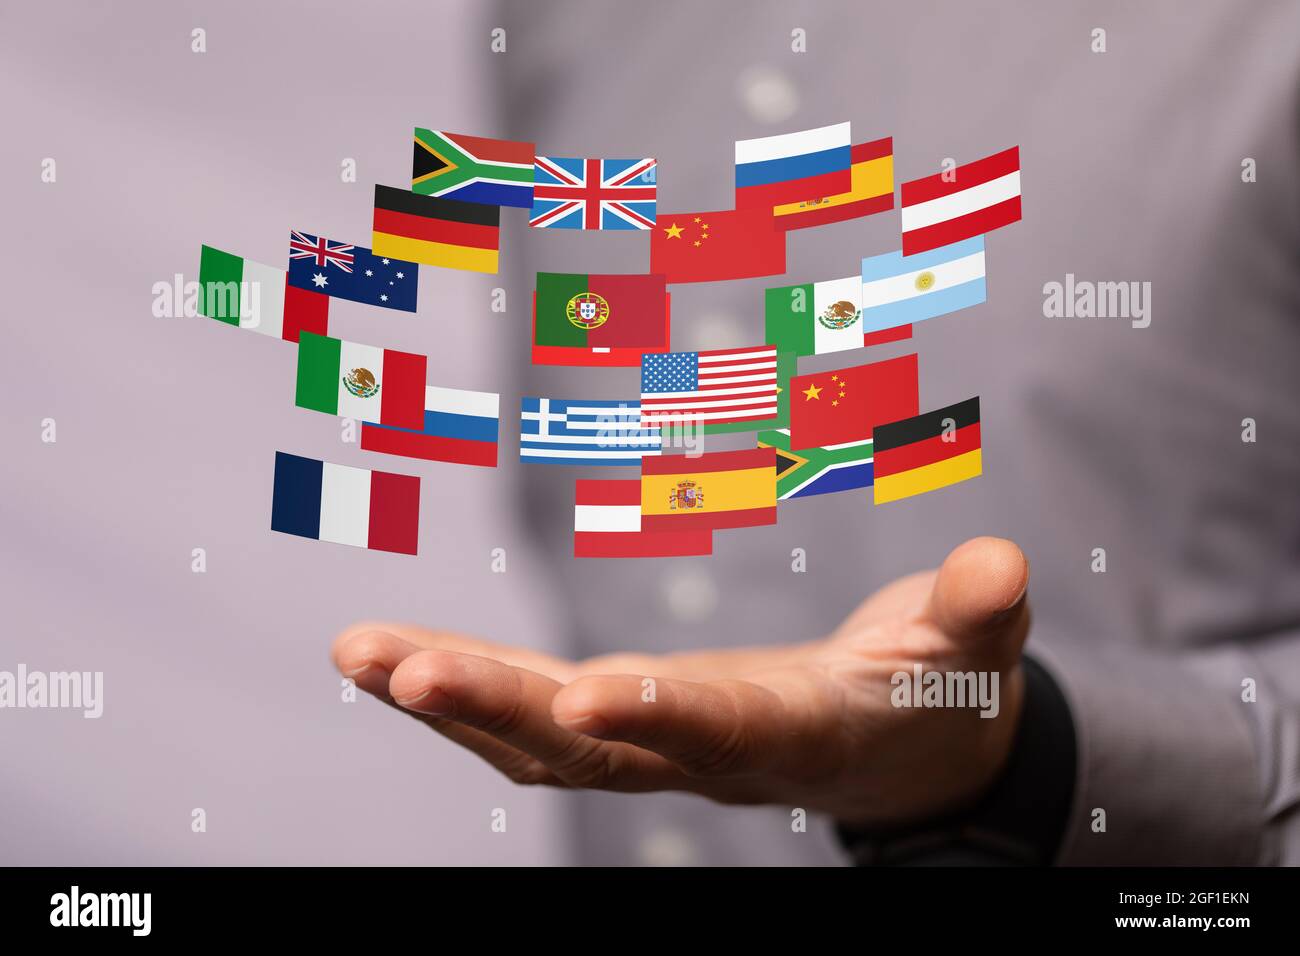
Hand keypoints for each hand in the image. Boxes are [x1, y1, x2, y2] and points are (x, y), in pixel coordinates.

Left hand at [331, 536, 1030, 826]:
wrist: (898, 748)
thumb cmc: (938, 690)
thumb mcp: (971, 651)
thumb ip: (978, 613)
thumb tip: (1002, 563)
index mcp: (802, 735)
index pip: (726, 730)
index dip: (666, 715)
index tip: (589, 691)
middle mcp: (711, 755)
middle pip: (598, 749)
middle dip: (500, 710)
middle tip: (399, 670)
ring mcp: (660, 748)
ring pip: (542, 743)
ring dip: (451, 702)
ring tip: (358, 654)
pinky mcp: (631, 725)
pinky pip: (534, 719)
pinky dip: (464, 691)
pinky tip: (395, 659)